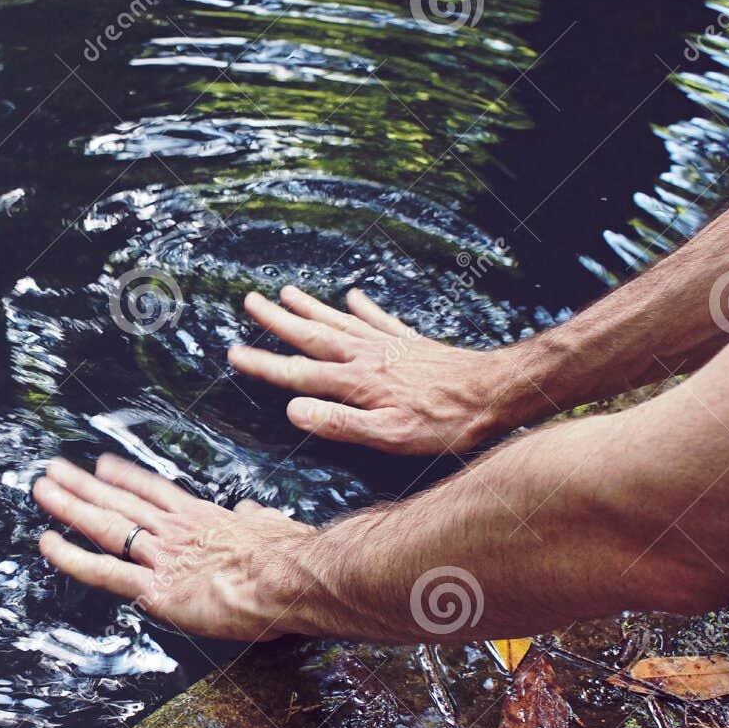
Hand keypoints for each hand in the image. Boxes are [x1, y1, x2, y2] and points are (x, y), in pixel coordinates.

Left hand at [30, 454, 317, 641]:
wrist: (294, 577)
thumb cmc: (293, 558)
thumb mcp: (274, 528)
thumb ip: (259, 520)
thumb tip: (257, 512)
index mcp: (203, 518)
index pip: (154, 491)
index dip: (126, 477)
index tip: (103, 466)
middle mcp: (175, 531)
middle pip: (121, 500)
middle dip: (84, 484)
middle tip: (54, 469)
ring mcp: (162, 556)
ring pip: (106, 526)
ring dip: (70, 506)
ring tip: (42, 489)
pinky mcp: (156, 589)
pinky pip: (104, 571)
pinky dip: (72, 558)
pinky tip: (48, 544)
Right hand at [228, 286, 523, 454]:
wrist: (495, 392)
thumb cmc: (442, 422)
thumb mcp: (388, 435)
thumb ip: (338, 423)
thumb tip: (293, 410)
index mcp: (354, 382)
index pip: (297, 373)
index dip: (263, 364)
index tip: (233, 352)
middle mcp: (365, 356)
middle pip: (312, 335)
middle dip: (278, 321)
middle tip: (249, 302)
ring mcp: (388, 345)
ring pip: (339, 321)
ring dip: (311, 307)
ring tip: (285, 291)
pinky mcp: (411, 342)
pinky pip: (379, 318)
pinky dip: (363, 306)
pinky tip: (352, 295)